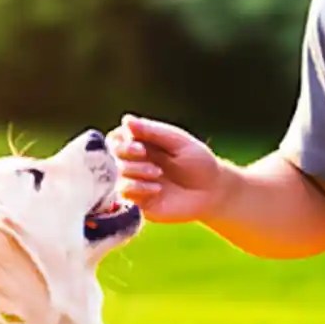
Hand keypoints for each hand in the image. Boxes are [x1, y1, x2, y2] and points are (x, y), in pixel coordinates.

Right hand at [107, 114, 228, 223]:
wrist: (213, 191)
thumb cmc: (197, 162)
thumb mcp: (177, 141)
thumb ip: (152, 131)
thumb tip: (125, 120)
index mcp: (140, 145)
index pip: (115, 140)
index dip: (120, 142)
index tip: (138, 145)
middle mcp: (134, 164)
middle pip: (111, 157)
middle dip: (125, 154)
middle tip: (144, 154)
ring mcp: (135, 184)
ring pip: (116, 176)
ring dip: (134, 171)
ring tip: (157, 173)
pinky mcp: (139, 204)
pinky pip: (124, 195)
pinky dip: (137, 189)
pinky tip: (156, 188)